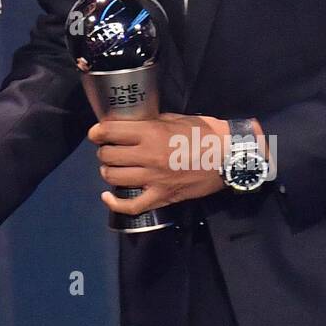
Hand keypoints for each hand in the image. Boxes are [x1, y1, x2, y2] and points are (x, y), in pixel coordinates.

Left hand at [88, 113, 233, 217]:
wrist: (229, 157)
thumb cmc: (204, 133)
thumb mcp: (175, 119)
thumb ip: (150, 122)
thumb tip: (130, 124)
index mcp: (151, 133)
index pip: (110, 132)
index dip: (97, 132)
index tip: (97, 133)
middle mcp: (148, 156)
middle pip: (108, 155)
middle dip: (104, 151)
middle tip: (109, 149)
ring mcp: (154, 179)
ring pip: (114, 178)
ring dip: (109, 171)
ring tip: (113, 167)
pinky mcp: (162, 197)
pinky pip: (132, 206)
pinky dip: (115, 203)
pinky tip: (108, 196)